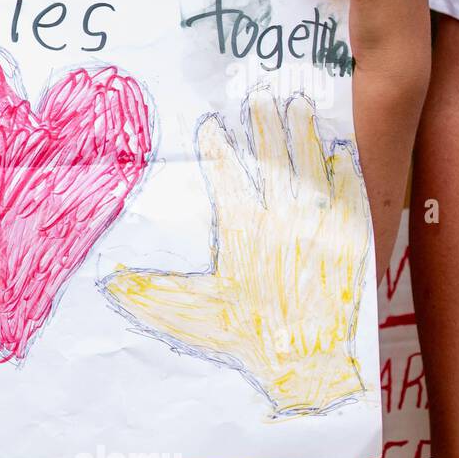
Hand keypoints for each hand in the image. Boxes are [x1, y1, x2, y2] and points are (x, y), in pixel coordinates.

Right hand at [101, 87, 369, 415]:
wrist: (309, 361)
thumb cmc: (248, 338)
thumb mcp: (192, 316)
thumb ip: (149, 295)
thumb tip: (108, 283)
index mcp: (244, 230)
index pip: (226, 176)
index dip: (217, 148)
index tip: (212, 123)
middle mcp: (282, 218)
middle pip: (272, 158)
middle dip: (263, 124)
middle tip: (260, 96)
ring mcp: (320, 226)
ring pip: (309, 166)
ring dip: (302, 133)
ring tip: (296, 105)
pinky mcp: (350, 240)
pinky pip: (347, 194)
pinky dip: (341, 171)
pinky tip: (338, 153)